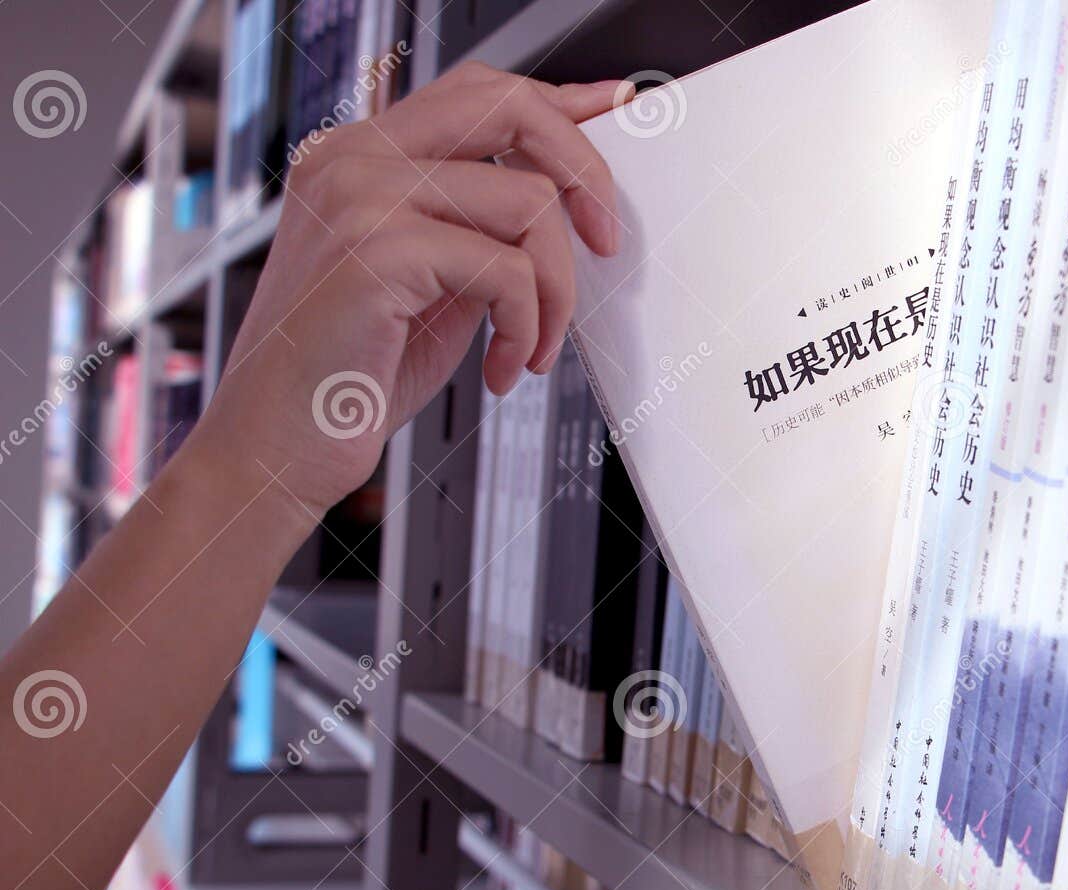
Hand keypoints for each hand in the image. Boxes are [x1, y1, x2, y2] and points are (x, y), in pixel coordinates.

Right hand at [189, 62, 629, 521]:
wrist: (277, 446)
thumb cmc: (349, 376)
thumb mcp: (429, 284)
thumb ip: (479, 229)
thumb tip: (567, 203)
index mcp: (357, 155)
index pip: (477, 92)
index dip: (559, 102)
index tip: (616, 111)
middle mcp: (352, 159)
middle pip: (510, 110)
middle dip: (584, 173)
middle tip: (605, 243)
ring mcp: (359, 197)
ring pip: (530, 203)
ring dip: (557, 292)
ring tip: (530, 346)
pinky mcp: (376, 253)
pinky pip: (510, 271)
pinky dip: (527, 328)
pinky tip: (503, 368)